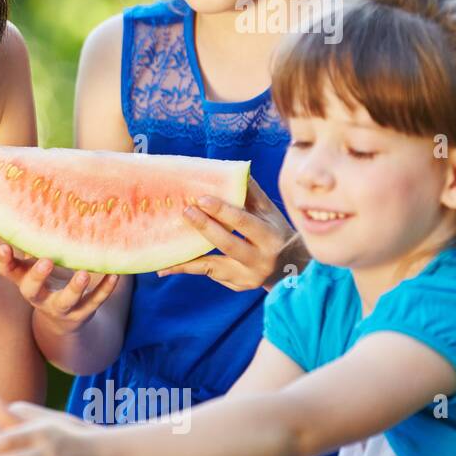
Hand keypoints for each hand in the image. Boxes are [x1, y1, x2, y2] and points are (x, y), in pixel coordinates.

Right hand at [0, 244, 119, 336]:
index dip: (4, 262)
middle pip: (32, 290)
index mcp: (24, 281)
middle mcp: (39, 297)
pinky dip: (105, 289)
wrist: (61, 320)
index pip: (9, 273)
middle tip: (47, 261)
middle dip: (38, 276)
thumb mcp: (34, 267)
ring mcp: (60, 308)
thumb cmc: (45, 282)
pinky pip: (94, 302)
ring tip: (83, 274)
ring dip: (74, 288)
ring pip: (65, 301)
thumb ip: (32, 246)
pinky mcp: (82, 313)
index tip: (4, 246)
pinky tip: (114, 276)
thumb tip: (33, 210)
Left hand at [157, 178, 307, 290]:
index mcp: (270, 236)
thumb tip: (233, 170)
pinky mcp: (239, 285)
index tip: (202, 199)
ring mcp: (249, 276)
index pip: (244, 222)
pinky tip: (164, 268)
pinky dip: (187, 269)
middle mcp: (261, 259)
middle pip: (229, 244)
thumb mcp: (269, 213)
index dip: (223, 211)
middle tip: (185, 211)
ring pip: (213, 267)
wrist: (292, 267)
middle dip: (205, 228)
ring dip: (187, 259)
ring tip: (162, 255)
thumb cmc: (275, 231)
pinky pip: (209, 275)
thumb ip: (251, 194)